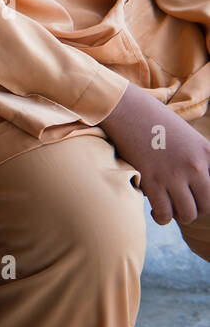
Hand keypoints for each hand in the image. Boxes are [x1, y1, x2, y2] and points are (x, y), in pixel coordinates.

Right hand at [100, 84, 209, 224]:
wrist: (126, 108)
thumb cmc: (154, 120)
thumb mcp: (189, 137)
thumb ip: (201, 159)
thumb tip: (203, 179)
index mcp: (207, 153)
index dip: (209, 198)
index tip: (198, 197)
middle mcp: (195, 166)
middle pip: (207, 206)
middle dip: (197, 209)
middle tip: (184, 203)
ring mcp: (173, 174)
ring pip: (187, 214)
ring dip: (180, 215)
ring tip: (171, 208)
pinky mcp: (151, 179)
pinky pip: (163, 213)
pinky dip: (161, 217)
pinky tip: (157, 211)